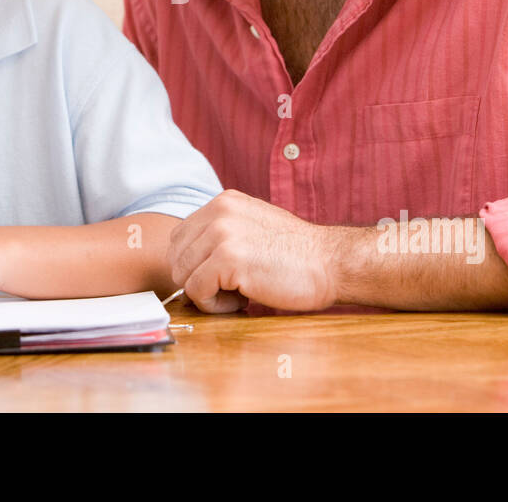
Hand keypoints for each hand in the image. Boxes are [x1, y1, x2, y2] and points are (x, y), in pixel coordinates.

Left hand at [168, 190, 339, 312]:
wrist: (331, 263)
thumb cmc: (296, 254)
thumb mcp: (252, 226)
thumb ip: (222, 233)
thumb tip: (190, 258)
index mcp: (223, 202)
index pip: (179, 237)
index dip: (194, 264)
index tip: (220, 277)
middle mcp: (218, 212)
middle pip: (176, 257)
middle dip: (197, 279)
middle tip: (230, 288)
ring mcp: (221, 234)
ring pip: (183, 275)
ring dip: (206, 294)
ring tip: (239, 294)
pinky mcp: (227, 259)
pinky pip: (197, 291)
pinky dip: (215, 305)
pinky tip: (243, 300)